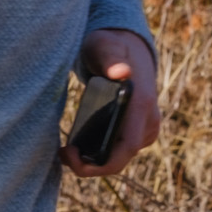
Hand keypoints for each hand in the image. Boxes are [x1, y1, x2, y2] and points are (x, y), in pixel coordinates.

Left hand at [61, 29, 159, 177]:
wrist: (126, 47)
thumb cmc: (110, 46)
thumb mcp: (104, 47)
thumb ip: (109, 58)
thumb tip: (122, 72)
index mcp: (142, 105)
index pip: (127, 148)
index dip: (100, 163)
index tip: (70, 154)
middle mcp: (148, 121)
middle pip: (121, 159)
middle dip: (91, 166)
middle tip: (63, 154)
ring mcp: (145, 128)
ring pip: (119, 157)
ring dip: (93, 161)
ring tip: (66, 151)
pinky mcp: (137, 130)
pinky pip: (119, 150)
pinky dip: (99, 153)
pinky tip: (77, 147)